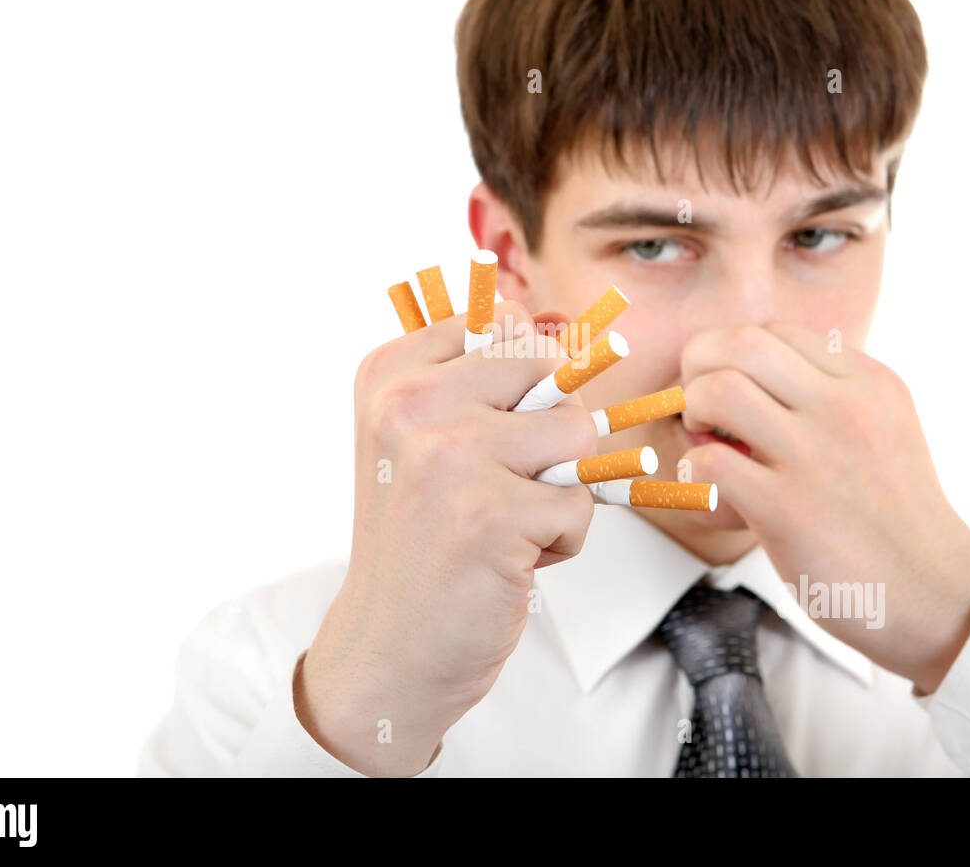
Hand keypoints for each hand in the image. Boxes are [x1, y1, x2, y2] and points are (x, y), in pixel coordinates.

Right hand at [297, 301, 597, 775]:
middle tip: (502, 481)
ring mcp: (450, 457)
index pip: (502, 322)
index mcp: (391, 373)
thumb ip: (477, 380)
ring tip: (506, 521)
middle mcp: (411, 404)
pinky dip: (563, 538)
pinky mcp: (493, 514)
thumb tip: (577, 337)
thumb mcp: (417, 439)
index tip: (494, 425)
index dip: (524, 377)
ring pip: (577, 433)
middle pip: (549, 368)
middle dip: (550, 430)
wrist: (389, 647)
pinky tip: (509, 559)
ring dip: (560, 487)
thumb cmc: (421, 541)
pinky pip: (581, 501)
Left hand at [679, 321, 969, 694]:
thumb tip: (750, 379)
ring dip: (693, 412)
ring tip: (706, 444)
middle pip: (739, 342)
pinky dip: (694, 473)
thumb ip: (830, 397)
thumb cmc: (897, 518)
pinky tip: (713, 492)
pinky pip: (708, 462)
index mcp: (870, 382)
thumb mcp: (884, 429)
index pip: (776, 332)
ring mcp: (815, 455)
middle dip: (699, 367)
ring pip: (717, 389)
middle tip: (701, 410)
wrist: (940, 596)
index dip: (733, 355)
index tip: (730, 391)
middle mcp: (844, 407)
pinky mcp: (786, 508)